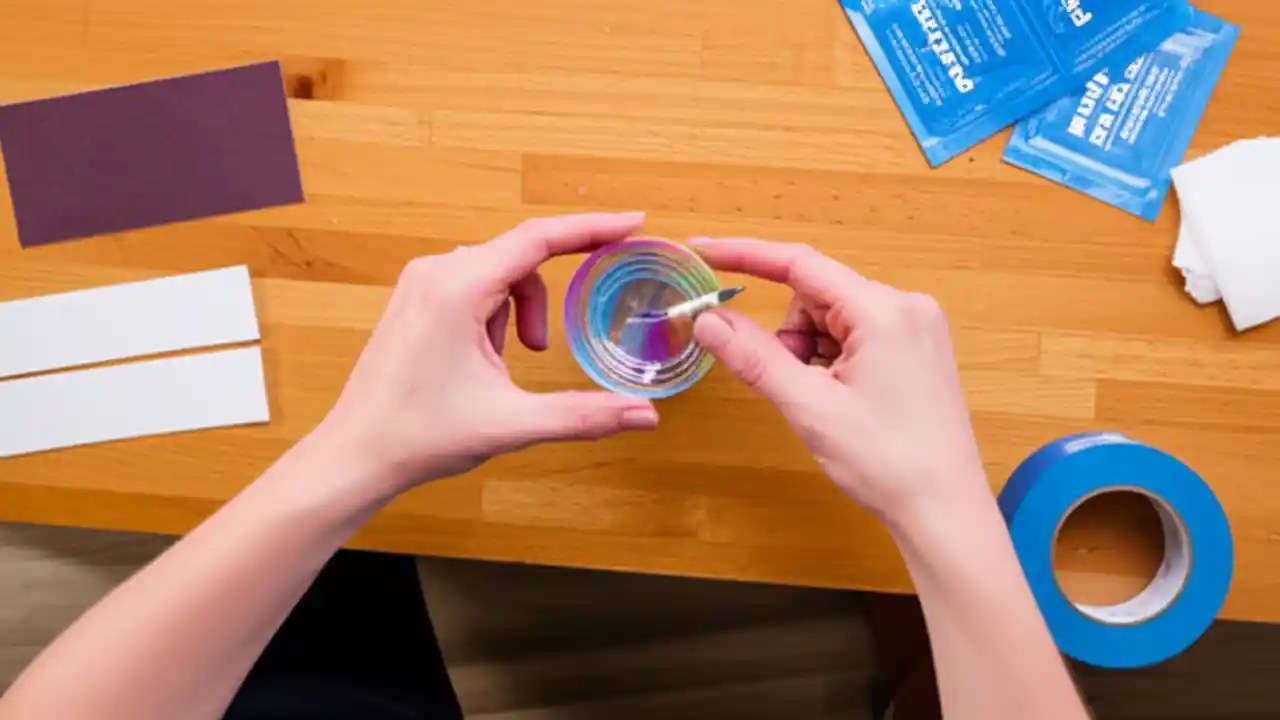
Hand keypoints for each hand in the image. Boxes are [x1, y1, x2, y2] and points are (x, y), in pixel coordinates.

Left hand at [314, 213, 659, 495]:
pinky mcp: (414, 300)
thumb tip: (646, 415)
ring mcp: (420, 283)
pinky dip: (494, 316)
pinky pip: (472, 287)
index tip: (633, 222)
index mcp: (457, 288)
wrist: (356, 454)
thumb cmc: (419, 434)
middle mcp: (435, 272)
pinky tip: (484, 361)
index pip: (538, 238)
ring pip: (496, 273)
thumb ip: (584, 415)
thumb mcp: (512, 424)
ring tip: (511, 361)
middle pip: (520, 256)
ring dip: (519, 310)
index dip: (592, 228)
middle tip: (552, 343)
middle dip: (547, 298)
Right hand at [689, 238, 986, 524]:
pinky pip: (856, 336)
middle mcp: (906, 307)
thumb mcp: (809, 407)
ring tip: (826, 402)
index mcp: (883, 311)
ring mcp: (917, 328)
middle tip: (793, 387)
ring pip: (833, 319)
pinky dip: (833, 362)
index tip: (703, 251)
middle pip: (815, 297)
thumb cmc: (888, 462)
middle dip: (789, 336)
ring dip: (811, 354)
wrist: (944, 511)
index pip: (799, 263)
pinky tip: (845, 401)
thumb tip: (708, 320)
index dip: (746, 255)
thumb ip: (754, 356)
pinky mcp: (918, 350)